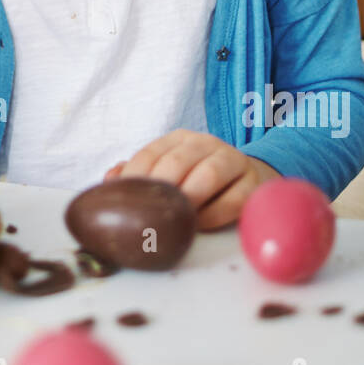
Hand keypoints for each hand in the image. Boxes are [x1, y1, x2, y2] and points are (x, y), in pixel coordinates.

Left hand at [103, 128, 280, 229]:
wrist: (248, 178)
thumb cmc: (198, 180)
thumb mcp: (170, 172)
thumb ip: (141, 175)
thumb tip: (111, 180)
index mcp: (179, 139)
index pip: (151, 153)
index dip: (136, 177)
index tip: (126, 201)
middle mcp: (205, 144)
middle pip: (178, 161)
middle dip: (162, 188)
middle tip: (150, 213)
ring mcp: (232, 160)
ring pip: (209, 174)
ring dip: (189, 197)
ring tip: (175, 219)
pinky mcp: (252, 183)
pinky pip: (234, 198)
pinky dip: (214, 214)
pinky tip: (200, 225)